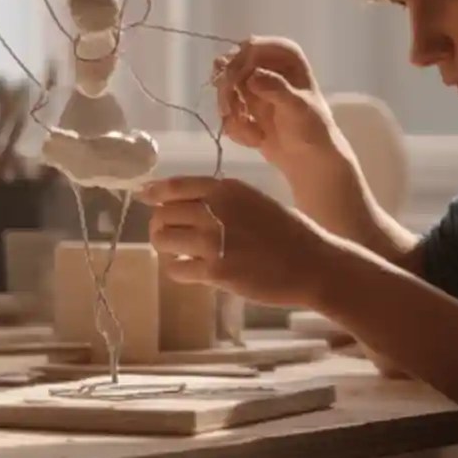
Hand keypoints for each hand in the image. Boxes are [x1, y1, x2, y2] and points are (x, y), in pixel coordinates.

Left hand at [140, 176, 340, 308]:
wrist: (313, 263)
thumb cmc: (288, 232)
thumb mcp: (254, 201)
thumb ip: (221, 199)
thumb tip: (185, 201)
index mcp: (226, 189)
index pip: (175, 186)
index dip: (154, 193)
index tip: (144, 198)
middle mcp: (215, 210)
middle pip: (162, 213)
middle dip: (159, 225)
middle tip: (167, 235)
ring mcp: (213, 241)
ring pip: (163, 240)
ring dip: (164, 247)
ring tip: (176, 252)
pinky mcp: (215, 271)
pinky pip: (176, 268)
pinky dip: (177, 269)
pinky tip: (189, 270)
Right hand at [213, 37, 340, 170]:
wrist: (308, 158)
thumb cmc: (312, 130)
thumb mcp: (298, 108)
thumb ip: (277, 90)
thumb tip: (252, 77)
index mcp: (285, 56)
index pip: (251, 46)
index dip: (238, 64)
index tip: (232, 85)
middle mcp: (267, 65)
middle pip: (230, 65)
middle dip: (227, 91)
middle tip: (228, 112)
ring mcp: (253, 85)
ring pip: (223, 89)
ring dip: (232, 114)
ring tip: (253, 134)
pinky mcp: (244, 105)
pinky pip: (226, 110)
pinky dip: (237, 128)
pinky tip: (256, 139)